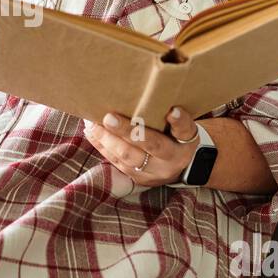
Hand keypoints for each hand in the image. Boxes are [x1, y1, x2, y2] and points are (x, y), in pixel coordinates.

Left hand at [82, 105, 200, 186]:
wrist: (179, 168)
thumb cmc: (177, 138)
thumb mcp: (184, 128)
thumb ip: (175, 117)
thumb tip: (156, 99)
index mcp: (186, 143)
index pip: (184, 131)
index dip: (178, 121)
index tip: (172, 111)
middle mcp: (171, 160)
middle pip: (150, 145)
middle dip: (127, 131)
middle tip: (109, 117)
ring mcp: (153, 172)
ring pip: (128, 156)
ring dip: (107, 139)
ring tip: (93, 124)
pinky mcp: (137, 177)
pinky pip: (116, 162)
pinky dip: (102, 145)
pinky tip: (92, 132)